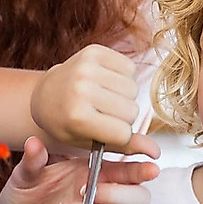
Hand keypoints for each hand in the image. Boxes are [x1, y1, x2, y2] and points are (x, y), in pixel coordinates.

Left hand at [0, 136, 158, 203]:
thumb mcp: (25, 174)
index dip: (143, 168)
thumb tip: (34, 143)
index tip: (152, 166)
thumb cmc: (23, 195)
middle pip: (138, 197)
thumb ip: (33, 160)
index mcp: (94, 172)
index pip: (129, 169)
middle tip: (91, 191)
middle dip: (120, 194)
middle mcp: (102, 194)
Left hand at [30, 44, 157, 153]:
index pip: (123, 132)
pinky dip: (123, 77)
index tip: (104, 131)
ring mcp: (86, 67)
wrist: (45, 94)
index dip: (119, 135)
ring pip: (133, 88)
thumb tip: (156, 152)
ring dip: (124, 96)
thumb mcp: (90, 142)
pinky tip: (107, 83)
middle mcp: (81, 89)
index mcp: (77, 116)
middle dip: (123, 116)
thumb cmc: (68, 123)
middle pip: (131, 110)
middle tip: (103, 114)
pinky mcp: (93, 51)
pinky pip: (129, 67)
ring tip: (105, 98)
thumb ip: (125, 146)